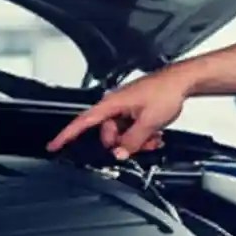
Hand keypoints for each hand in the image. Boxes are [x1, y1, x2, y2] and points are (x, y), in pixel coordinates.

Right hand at [45, 65, 193, 158]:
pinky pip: (130, 129)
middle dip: (123, 144)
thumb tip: (119, 153)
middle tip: (142, 143)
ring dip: (135, 141)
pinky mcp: (134, 111)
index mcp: (112, 105)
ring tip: (152, 138)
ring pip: (121, 135)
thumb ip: (132, 140)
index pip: (83, 122)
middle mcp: (115, 106)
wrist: (182, 82)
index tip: (53, 146)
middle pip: (107, 136)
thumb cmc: (165, 91)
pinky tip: (154, 134)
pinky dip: (141, 135)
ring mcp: (125, 109)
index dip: (66, 135)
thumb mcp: (149, 122)